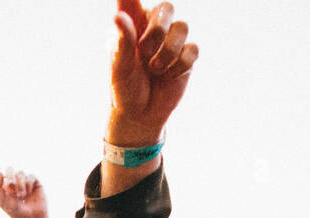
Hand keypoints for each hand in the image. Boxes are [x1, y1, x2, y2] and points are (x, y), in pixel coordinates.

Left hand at [0, 154, 49, 217]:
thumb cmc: (17, 213)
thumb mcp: (2, 202)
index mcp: (4, 186)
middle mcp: (14, 181)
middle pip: (9, 169)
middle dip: (10, 177)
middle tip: (12, 189)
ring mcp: (25, 181)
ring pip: (20, 173)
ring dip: (19, 185)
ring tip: (22, 197)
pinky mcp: (35, 181)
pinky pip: (30, 176)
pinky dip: (28, 185)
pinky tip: (29, 193)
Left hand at [108, 1, 198, 144]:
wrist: (141, 114)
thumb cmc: (124, 88)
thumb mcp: (118, 67)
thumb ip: (121, 41)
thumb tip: (118, 16)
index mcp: (132, 22)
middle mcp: (153, 25)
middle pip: (167, 7)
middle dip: (156, 33)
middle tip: (144, 54)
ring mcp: (172, 39)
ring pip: (182, 28)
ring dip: (167, 54)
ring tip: (154, 70)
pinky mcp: (187, 56)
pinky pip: (191, 50)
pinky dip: (178, 66)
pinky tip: (167, 76)